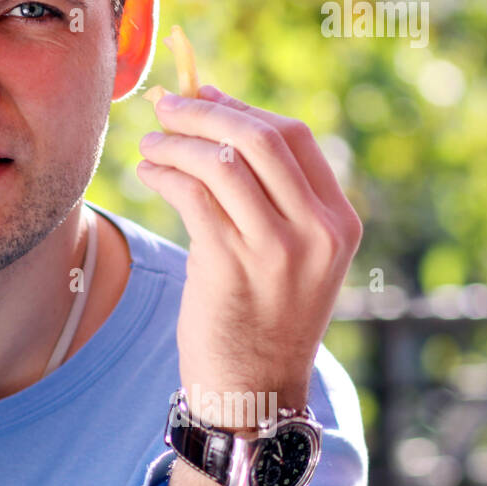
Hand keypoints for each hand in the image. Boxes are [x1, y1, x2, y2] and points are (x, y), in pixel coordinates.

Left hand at [138, 85, 361, 427]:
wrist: (254, 390)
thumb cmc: (261, 314)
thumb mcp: (288, 253)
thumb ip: (267, 194)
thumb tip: (217, 114)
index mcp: (337, 220)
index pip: (294, 136)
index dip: (241, 107)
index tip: (203, 94)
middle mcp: (315, 231)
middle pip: (258, 138)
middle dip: (203, 111)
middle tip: (165, 105)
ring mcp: (276, 250)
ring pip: (220, 162)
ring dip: (176, 142)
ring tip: (150, 144)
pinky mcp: (230, 266)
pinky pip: (191, 195)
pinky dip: (164, 174)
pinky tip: (149, 173)